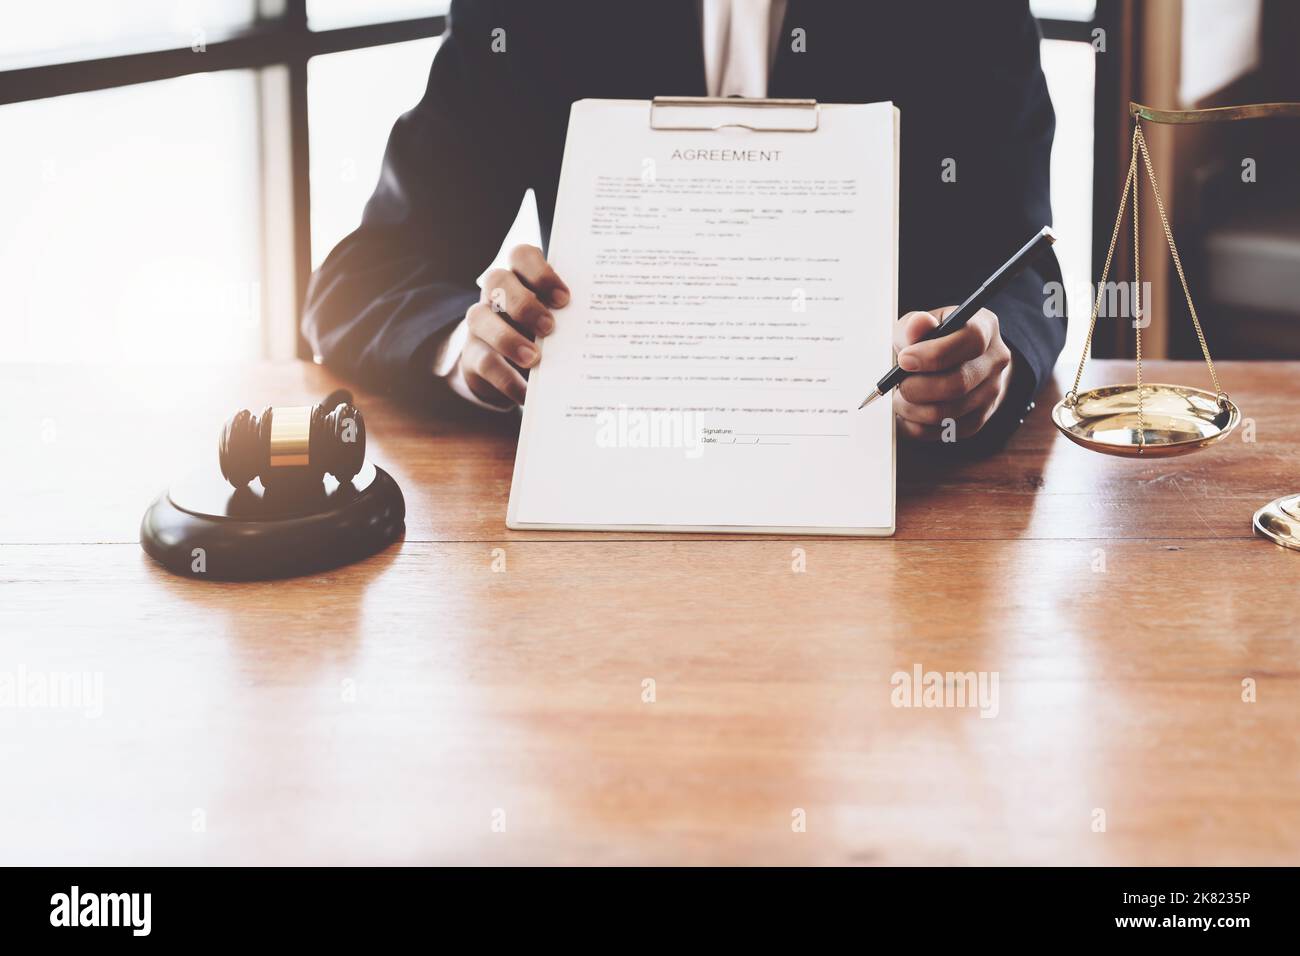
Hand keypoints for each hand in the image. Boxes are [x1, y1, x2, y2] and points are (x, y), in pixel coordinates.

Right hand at [459, 244, 569, 406]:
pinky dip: (506, 378)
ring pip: (479, 316)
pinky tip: (527, 393)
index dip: (541, 272)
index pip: (522, 256)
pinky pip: (483, 361)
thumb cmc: (541, 337)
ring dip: (507, 338)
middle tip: (549, 328)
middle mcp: (495, 294)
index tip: (564, 299)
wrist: (507, 371)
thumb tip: (600, 330)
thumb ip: (569, 320)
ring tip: (535, 359)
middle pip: (497, 279)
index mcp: (521, 278)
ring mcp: (480, 323)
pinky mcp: (472, 355)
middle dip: (523, 303)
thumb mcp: (556, 324)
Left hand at [891, 307, 1012, 441]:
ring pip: (948, 413)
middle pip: (959, 383)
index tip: (903, 360)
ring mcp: (990, 393)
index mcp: (985, 328)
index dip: (934, 354)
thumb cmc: (933, 340)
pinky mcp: (978, 419)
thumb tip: (917, 325)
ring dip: (913, 409)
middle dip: (918, 387)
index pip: (971, 341)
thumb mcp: (921, 323)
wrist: (957, 362)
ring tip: (900, 397)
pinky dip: (918, 424)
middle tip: (899, 384)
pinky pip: (942, 431)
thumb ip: (915, 324)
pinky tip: (910, 410)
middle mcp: (995, 361)